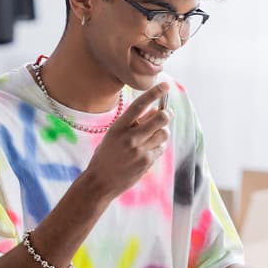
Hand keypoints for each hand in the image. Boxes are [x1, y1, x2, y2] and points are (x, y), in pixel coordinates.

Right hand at [85, 82, 170, 197]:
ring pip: (164, 133)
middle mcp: (130, 137)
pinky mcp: (147, 162)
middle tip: (166, 113)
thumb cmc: (106, 156)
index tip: (165, 85)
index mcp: (118, 127)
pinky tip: (148, 150)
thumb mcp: (114, 135)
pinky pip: (161, 148)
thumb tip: (156, 111)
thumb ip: (134, 123)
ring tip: (153, 136)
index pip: (139, 105)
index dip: (154, 93)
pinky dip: (158, 146)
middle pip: (160, 118)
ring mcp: (140, 150)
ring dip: (162, 131)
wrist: (100, 182)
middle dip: (167, 114)